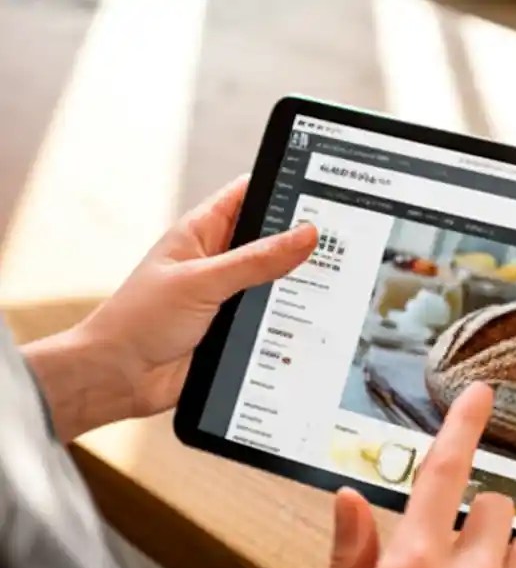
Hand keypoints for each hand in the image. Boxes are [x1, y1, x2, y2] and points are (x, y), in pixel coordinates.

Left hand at [23, 176, 316, 439]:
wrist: (118, 378)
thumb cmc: (139, 321)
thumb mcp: (203, 282)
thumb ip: (257, 260)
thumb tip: (305, 234)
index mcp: (202, 233)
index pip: (249, 196)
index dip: (282, 189)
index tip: (322, 192)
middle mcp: (218, 261)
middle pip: (271, 241)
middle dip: (303, 241)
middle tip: (344, 242)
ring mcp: (228, 296)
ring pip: (277, 282)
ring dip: (299, 285)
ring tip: (340, 280)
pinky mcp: (236, 330)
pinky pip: (273, 318)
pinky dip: (293, 319)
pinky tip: (318, 320)